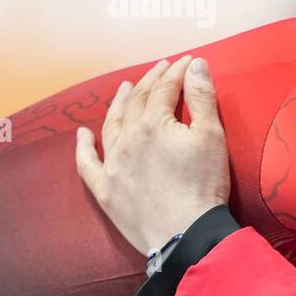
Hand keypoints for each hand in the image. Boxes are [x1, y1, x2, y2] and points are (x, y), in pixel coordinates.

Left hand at [76, 55, 229, 255]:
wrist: (185, 234)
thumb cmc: (204, 185)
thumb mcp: (212, 137)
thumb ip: (202, 98)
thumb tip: (195, 65)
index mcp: (153, 124)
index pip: (164, 88)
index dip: (177, 72)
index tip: (189, 61)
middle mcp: (127, 138)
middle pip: (136, 101)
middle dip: (151, 80)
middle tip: (163, 68)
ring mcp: (112, 164)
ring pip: (111, 125)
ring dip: (118, 102)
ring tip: (125, 88)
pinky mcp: (105, 189)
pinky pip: (87, 163)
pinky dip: (83, 146)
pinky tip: (82, 134)